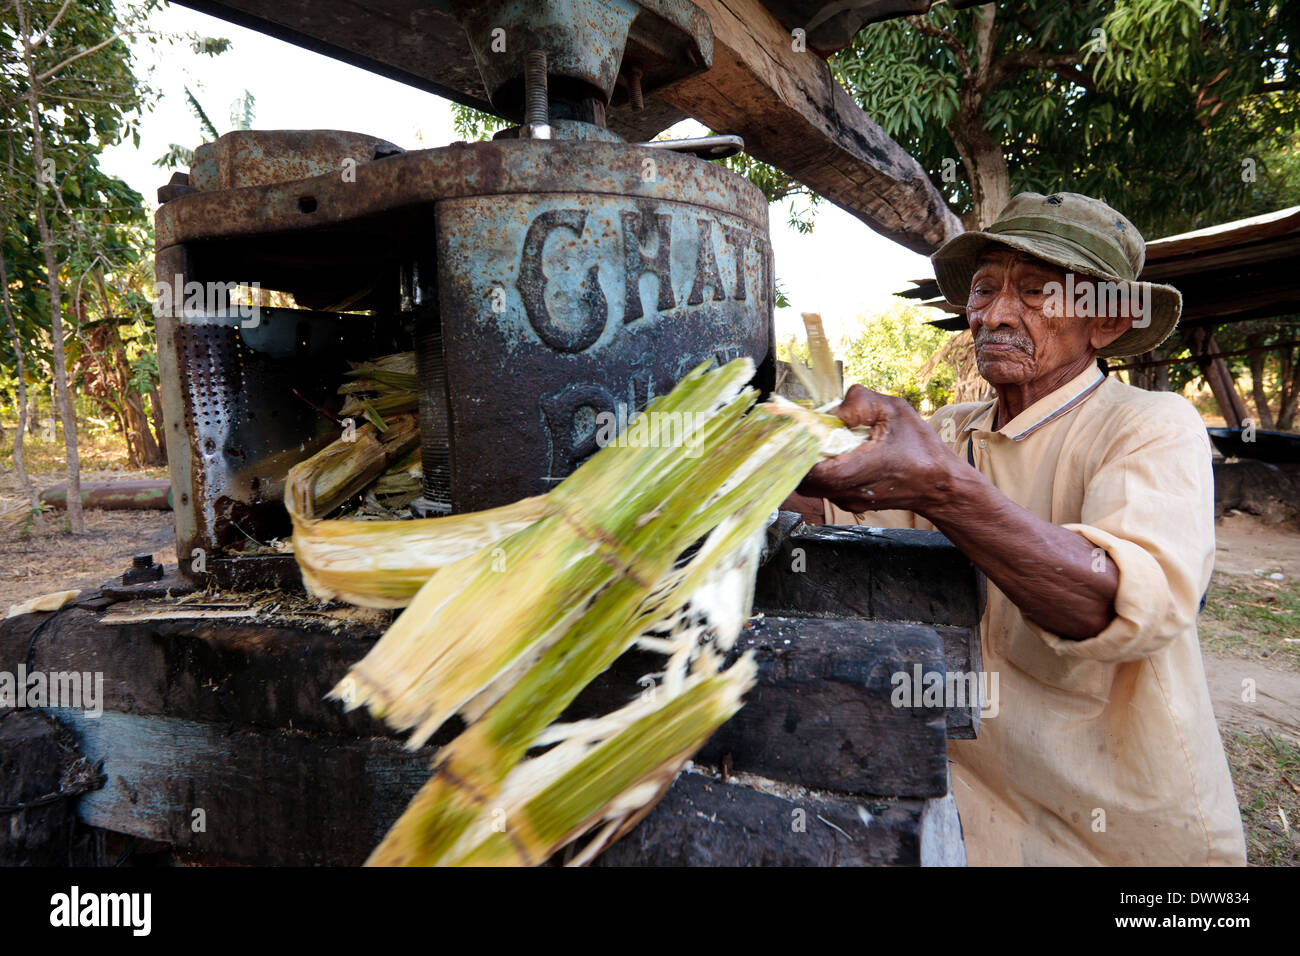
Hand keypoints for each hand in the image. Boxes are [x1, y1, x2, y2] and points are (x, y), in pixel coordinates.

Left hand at [797, 385, 959, 515]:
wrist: (940, 484)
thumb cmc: (921, 448)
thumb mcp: (894, 410)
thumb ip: (859, 402)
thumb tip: (830, 410)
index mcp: (856, 470)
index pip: (807, 468)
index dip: (797, 447)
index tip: (799, 428)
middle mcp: (847, 492)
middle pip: (802, 478)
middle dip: (800, 453)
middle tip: (808, 433)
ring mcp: (847, 502)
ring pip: (810, 484)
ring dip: (811, 462)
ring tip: (825, 442)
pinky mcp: (850, 504)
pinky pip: (824, 488)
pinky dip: (823, 471)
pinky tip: (839, 455)